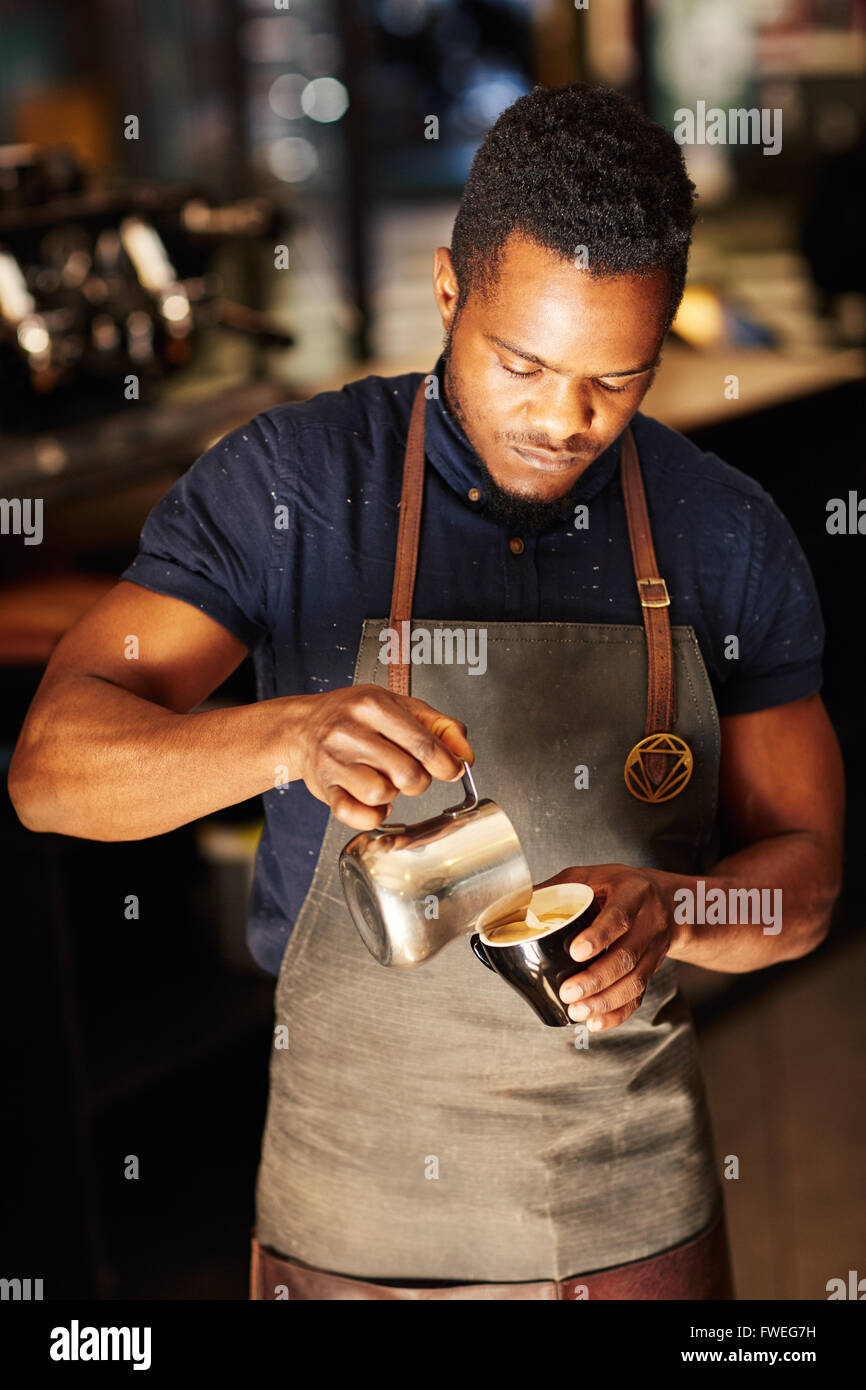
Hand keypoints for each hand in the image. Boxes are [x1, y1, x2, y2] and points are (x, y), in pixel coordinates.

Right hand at [284, 684, 473, 828]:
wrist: (303, 727)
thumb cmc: (354, 715)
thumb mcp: (399, 705)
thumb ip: (439, 726)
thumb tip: (465, 755)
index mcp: (375, 706)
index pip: (426, 746)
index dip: (447, 765)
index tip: (450, 769)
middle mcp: (351, 731)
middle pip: (408, 775)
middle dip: (418, 781)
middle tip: (408, 772)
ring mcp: (335, 761)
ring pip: (382, 795)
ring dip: (392, 795)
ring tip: (383, 779)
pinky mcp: (324, 788)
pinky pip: (356, 815)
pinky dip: (371, 815)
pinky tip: (372, 801)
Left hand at [536, 864, 673, 1032]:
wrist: (668, 901)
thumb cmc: (618, 886)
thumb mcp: (589, 876)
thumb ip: (554, 889)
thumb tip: (512, 905)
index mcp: (632, 893)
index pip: (618, 917)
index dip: (598, 937)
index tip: (575, 954)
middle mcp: (648, 922)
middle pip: (626, 956)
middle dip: (597, 979)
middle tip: (568, 993)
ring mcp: (653, 949)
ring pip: (635, 981)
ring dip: (605, 1001)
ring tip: (577, 1011)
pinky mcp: (652, 970)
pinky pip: (638, 996)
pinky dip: (617, 1013)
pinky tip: (596, 1022)